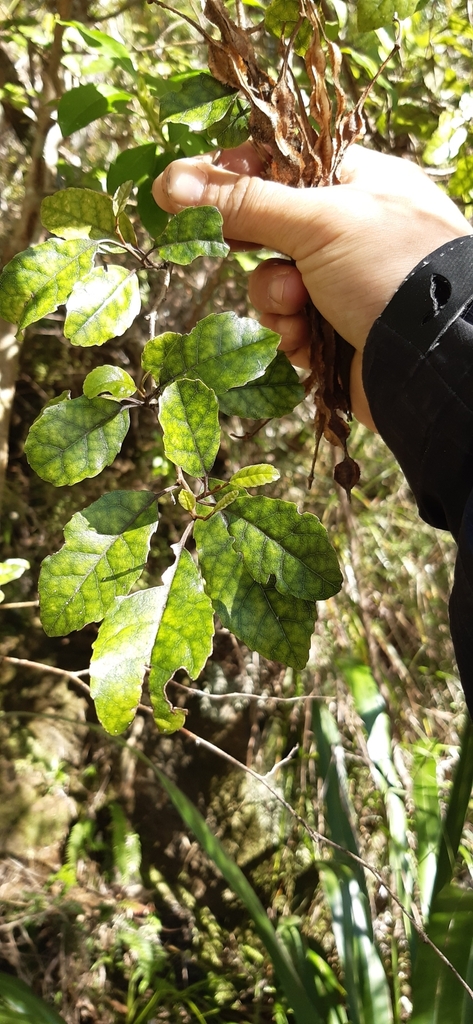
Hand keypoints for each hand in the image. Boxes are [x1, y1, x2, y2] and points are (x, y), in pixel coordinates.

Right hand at [152, 143, 470, 428]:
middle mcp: (351, 229)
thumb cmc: (390, 269)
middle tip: (226, 246)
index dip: (237, 176)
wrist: (431, 360)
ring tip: (297, 307)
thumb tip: (170, 179)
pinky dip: (289, 332)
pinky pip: (287, 325)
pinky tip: (305, 339)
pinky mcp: (333, 331)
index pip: (282, 164)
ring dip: (273, 297)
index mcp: (359, 182)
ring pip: (272, 282)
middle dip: (252, 246)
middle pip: (270, 226)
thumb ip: (244, 202)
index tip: (188, 188)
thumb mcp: (317, 221)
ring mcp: (342, 282)